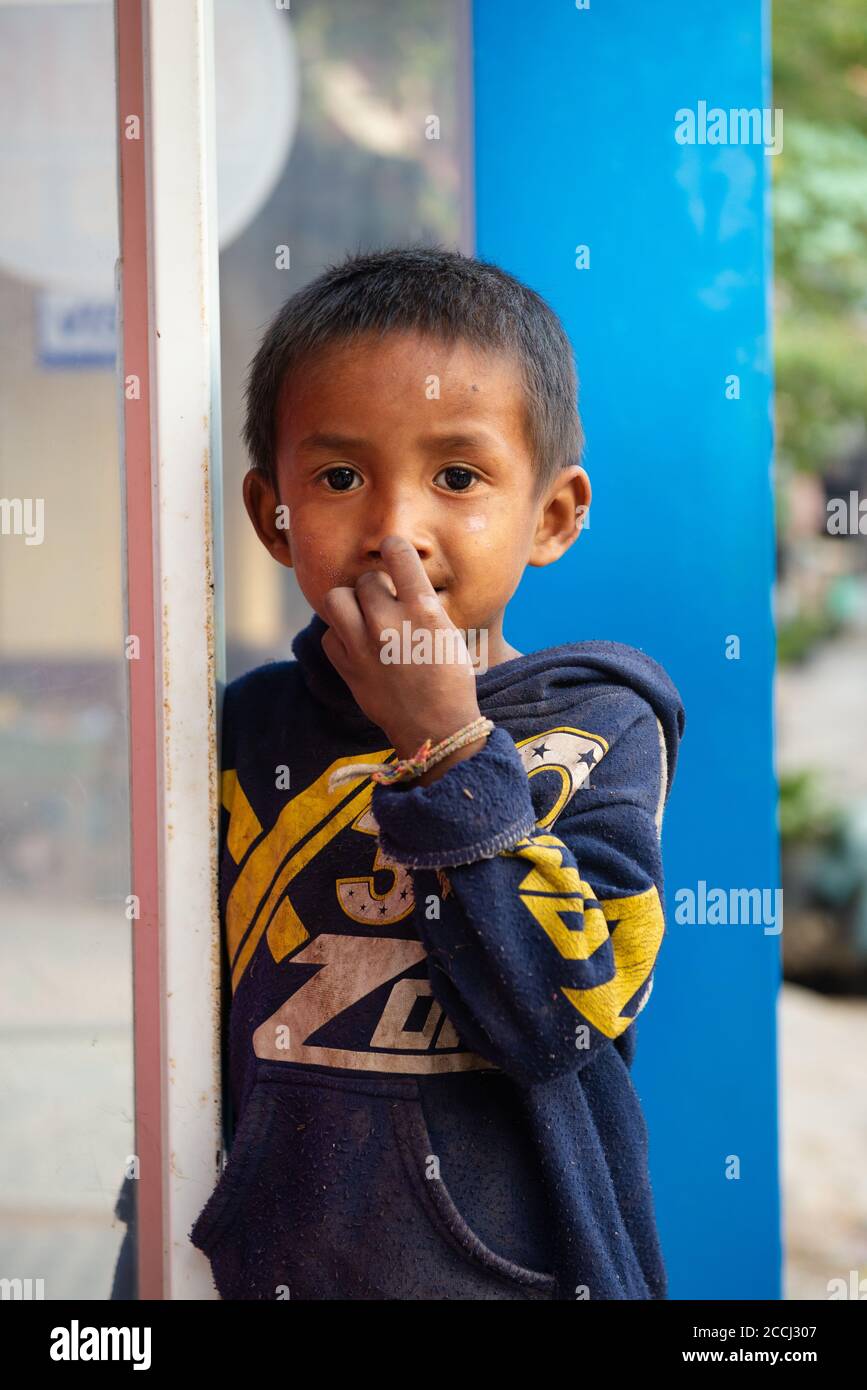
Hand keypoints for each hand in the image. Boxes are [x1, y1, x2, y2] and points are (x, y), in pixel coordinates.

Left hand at [320, 536, 485, 778]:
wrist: (436, 728)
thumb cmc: (450, 679)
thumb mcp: (448, 631)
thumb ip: (420, 602)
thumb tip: (395, 579)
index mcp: (423, 608)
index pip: (397, 552)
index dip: (394, 548)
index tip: (393, 553)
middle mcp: (389, 622)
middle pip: (366, 579)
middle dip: (376, 588)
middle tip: (386, 604)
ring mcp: (364, 645)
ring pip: (337, 598)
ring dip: (349, 603)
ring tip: (363, 617)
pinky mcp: (348, 667)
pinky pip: (330, 634)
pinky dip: (341, 636)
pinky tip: (358, 645)